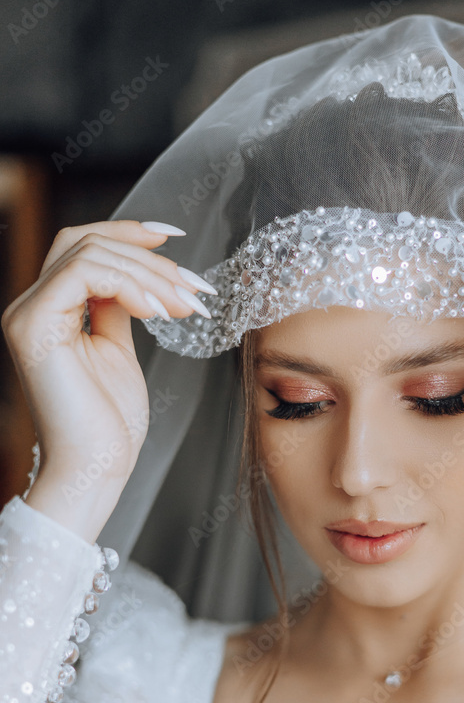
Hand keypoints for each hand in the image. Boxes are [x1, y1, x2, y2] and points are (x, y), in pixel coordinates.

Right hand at [2, 220, 210, 487]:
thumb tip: (139, 278)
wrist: (95, 469)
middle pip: (86, 241)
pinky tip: (158, 311)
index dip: (128, 233)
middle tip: (195, 288)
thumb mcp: (117, 350)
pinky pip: (82, 274)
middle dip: (150, 257)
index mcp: (50, 310)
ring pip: (88, 252)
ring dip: (149, 274)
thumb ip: (117, 308)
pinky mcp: (34, 328)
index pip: (82, 247)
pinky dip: (128, 284)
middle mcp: (31, 307)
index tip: (175, 238)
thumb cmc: (109, 424)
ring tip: (185, 307)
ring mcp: (28, 315)